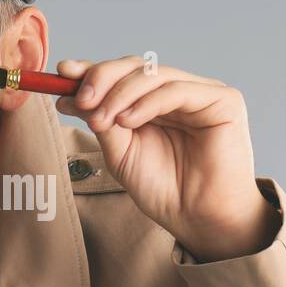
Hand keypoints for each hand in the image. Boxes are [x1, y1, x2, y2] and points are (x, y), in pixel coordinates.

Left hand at [53, 57, 280, 260]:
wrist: (198, 219)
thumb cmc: (164, 189)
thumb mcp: (119, 151)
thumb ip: (101, 119)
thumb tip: (68, 94)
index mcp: (154, 101)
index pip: (121, 74)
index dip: (91, 70)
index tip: (61, 73)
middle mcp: (178, 92)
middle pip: (135, 66)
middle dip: (102, 77)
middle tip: (80, 98)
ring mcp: (201, 94)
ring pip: (153, 74)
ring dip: (119, 93)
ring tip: (101, 119)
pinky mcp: (224, 100)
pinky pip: (177, 90)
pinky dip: (147, 102)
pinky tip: (128, 120)